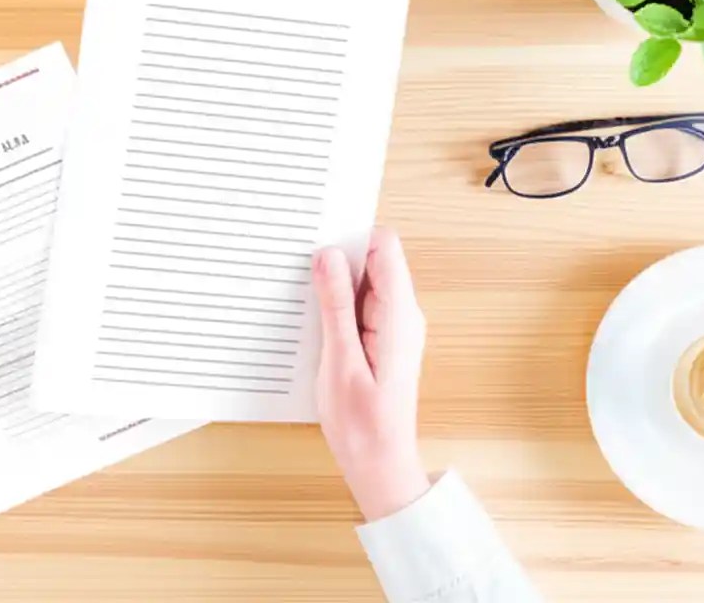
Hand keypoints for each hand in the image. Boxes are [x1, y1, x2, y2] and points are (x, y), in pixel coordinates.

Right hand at [314, 228, 429, 520]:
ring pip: (363, 283)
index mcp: (399, 316)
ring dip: (333, 286)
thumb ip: (336, 307)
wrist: (380, 466)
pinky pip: (358, 306)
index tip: (317, 241)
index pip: (385, 247)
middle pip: (372, 261)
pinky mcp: (380, 339)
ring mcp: (392, 327)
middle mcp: (402, 316)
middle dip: (337, 260)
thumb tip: (328, 258)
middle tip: (302, 273)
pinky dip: (336, 307)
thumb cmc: (363, 425)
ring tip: (306, 305)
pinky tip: (315, 326)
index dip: (351, 237)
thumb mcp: (340, 363)